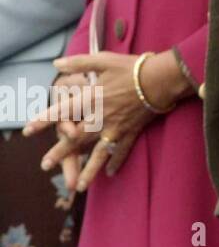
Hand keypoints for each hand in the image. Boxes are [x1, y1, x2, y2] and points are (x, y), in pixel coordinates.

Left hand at [27, 52, 186, 190]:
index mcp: (92, 98)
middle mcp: (101, 117)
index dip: (44, 120)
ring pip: (98, 153)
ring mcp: (117, 127)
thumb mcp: (105, 60)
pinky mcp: (132, 131)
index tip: (28, 130)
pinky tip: (111, 172)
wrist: (162, 79)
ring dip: (88, 170)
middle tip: (46, 165)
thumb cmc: (133, 68)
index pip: (62, 111)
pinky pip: (122, 150)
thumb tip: (57, 63)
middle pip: (76, 138)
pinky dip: (116, 161)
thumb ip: (79, 63)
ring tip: (79, 186)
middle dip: (60, 152)